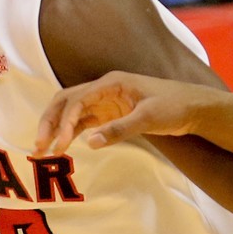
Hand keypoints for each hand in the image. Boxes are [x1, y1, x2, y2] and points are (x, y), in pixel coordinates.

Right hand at [36, 70, 217, 154]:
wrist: (193, 108)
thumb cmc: (174, 107)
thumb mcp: (149, 118)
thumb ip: (119, 129)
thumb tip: (89, 142)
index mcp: (111, 83)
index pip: (77, 100)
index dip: (64, 122)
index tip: (60, 144)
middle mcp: (103, 90)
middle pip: (65, 101)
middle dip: (49, 122)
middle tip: (39, 146)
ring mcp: (105, 101)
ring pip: (70, 112)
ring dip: (56, 128)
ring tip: (43, 150)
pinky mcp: (109, 114)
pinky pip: (82, 121)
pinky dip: (69, 132)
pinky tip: (62, 147)